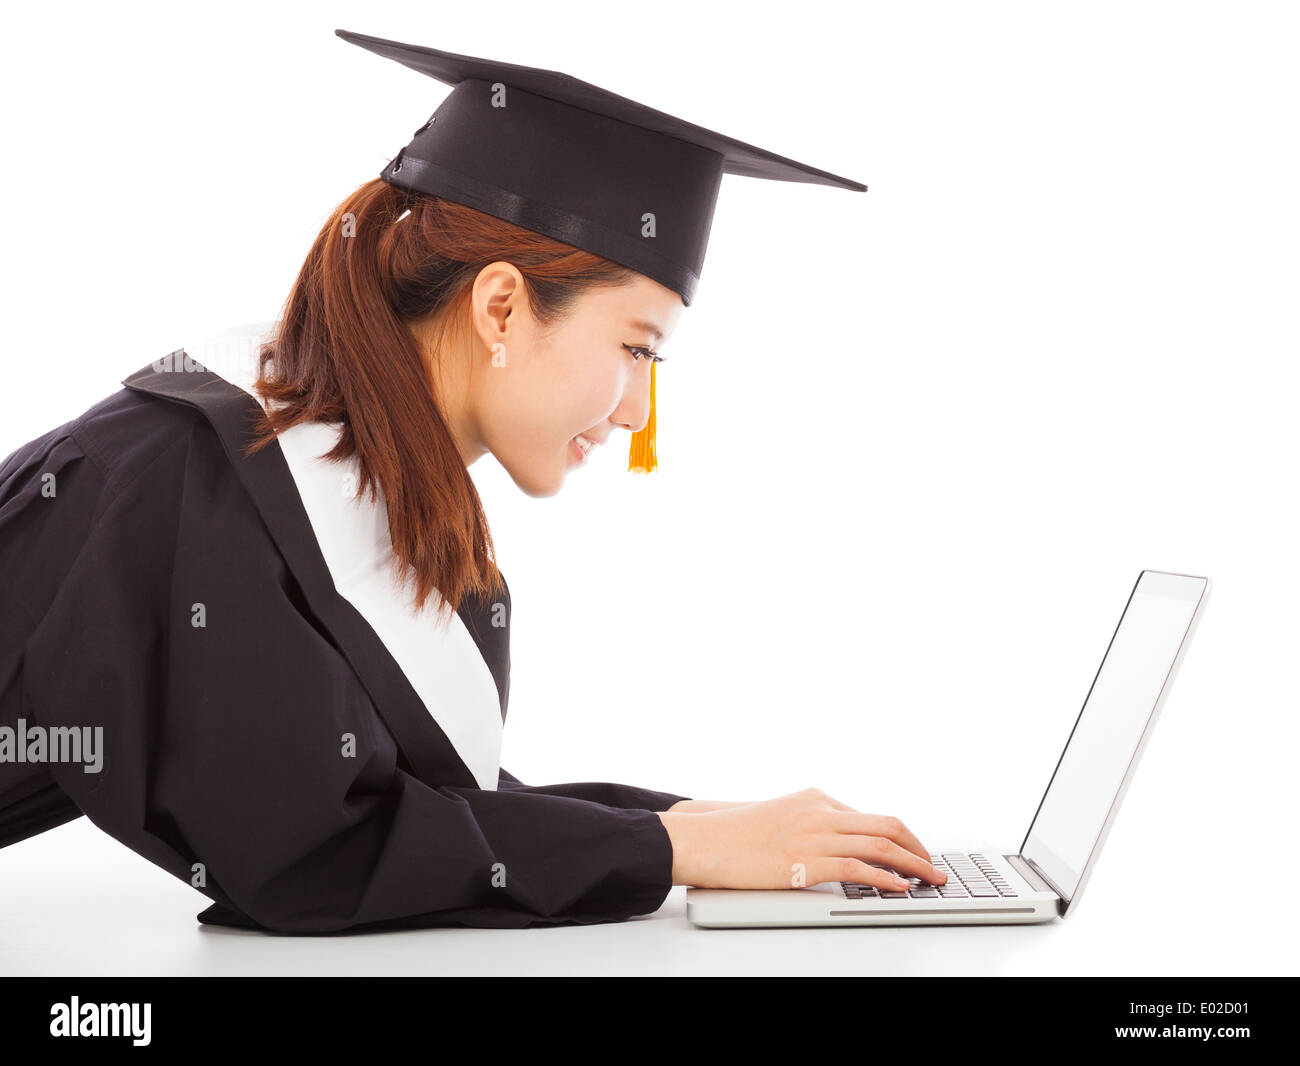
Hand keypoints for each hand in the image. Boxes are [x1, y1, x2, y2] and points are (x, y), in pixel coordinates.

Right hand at [656, 787, 946, 891]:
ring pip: (880, 844)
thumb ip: (809, 827)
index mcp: (815, 798)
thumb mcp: (779, 819)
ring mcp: (814, 834)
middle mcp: (820, 810)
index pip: (870, 816)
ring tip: (930, 880)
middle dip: (917, 847)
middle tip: (934, 867)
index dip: (900, 837)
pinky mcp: (805, 860)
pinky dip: (885, 878)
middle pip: (886, 825)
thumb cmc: (734, 835)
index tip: (915, 854)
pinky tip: (900, 888)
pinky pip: (857, 867)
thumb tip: (837, 850)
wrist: (703, 840)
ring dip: (913, 864)